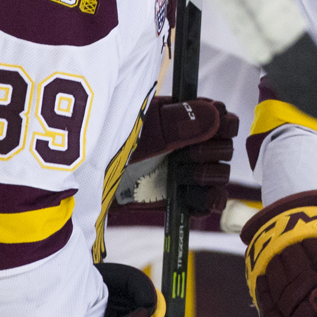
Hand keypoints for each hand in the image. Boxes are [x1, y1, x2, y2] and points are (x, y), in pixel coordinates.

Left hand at [115, 97, 235, 215]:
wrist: (90, 181)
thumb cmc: (113, 145)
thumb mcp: (146, 126)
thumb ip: (182, 119)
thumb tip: (217, 114)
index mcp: (184, 119)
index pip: (222, 117)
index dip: (224, 123)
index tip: (217, 127)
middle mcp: (190, 145)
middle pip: (226, 147)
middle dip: (213, 151)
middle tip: (189, 154)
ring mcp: (188, 173)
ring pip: (222, 174)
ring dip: (209, 174)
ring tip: (181, 176)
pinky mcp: (183, 199)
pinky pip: (212, 201)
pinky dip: (211, 200)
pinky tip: (196, 196)